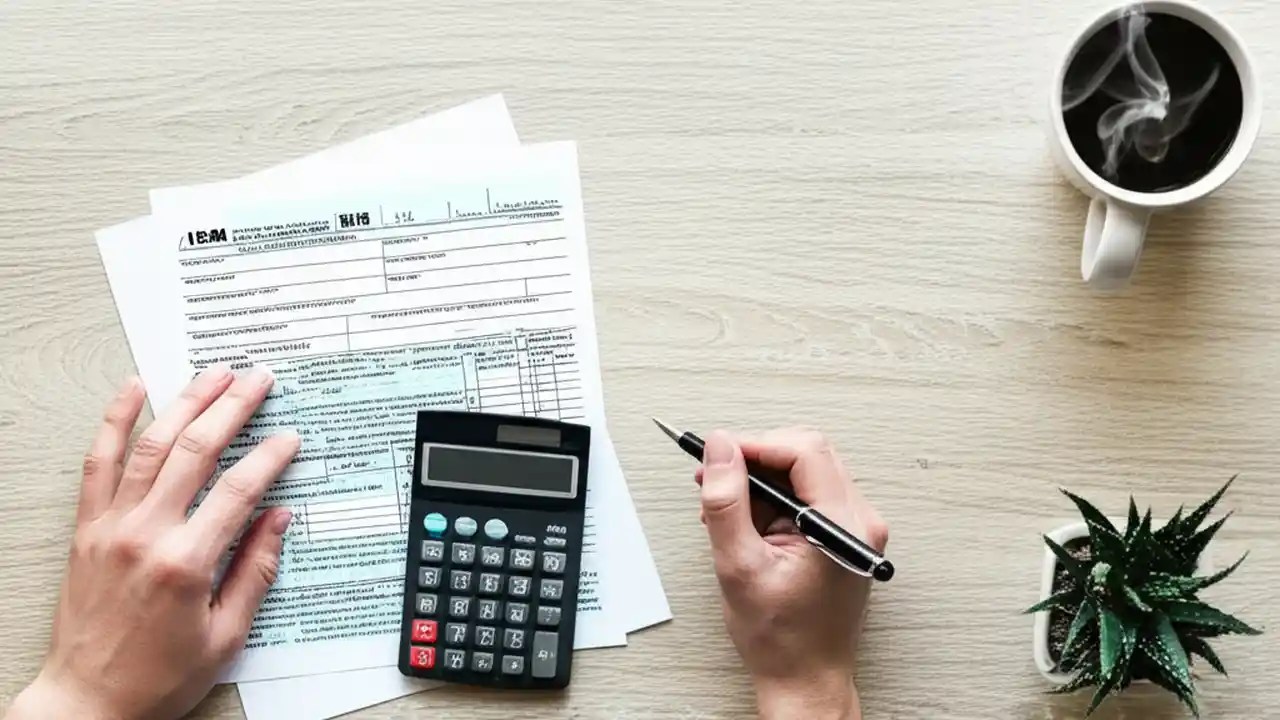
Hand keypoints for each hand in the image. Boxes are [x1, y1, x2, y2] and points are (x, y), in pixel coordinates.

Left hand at [7, 366, 298, 719]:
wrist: (86, 703)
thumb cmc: (156, 678)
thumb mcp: (225, 636)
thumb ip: (254, 571)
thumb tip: (278, 519)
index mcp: (186, 563)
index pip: (239, 490)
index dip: (271, 457)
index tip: (291, 438)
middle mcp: (146, 534)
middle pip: (197, 452)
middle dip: (234, 408)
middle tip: (259, 380)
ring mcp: (111, 527)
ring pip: (151, 446)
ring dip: (185, 403)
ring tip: (213, 374)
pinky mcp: (87, 529)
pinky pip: (98, 463)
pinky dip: (114, 422)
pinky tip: (132, 391)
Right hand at [696, 429, 887, 719]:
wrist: (805, 679)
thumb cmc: (781, 639)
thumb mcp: (739, 566)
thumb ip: (727, 502)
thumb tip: (720, 449)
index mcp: (842, 525)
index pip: (803, 451)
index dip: (755, 443)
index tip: (718, 452)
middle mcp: (858, 520)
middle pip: (807, 453)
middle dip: (755, 457)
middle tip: (714, 474)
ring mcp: (854, 527)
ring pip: (804, 470)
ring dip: (760, 478)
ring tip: (723, 504)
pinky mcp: (842, 534)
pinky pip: (807, 492)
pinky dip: (772, 496)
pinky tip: (745, 517)